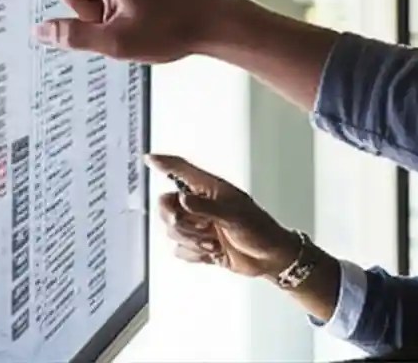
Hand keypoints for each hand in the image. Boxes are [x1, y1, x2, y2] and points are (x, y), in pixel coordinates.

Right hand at [0, 0, 226, 62]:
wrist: (217, 23)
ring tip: (141, 24)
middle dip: (87, 13)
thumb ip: (74, 37)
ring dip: (105, 15)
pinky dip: (119, 12)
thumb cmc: (173, 30)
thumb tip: (41, 31)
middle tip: (125, 27)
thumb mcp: (117, 43)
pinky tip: (148, 20)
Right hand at [146, 154, 300, 279]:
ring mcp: (199, 226)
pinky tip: (212, 253)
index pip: (183, 171)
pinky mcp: (199, 245)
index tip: (149, 158)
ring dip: (190, 240)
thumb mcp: (235, 216)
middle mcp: (202, 206)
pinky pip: (179, 250)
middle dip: (178, 220)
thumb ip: (207, 208)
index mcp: (212, 190)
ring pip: (171, 230)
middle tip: (200, 227)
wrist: (269, 259)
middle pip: (166, 205)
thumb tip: (183, 199)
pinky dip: (193, 254)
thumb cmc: (260, 231)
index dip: (165, 163)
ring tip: (214, 242)